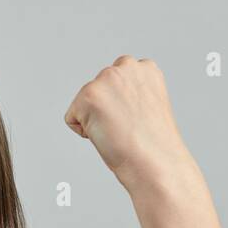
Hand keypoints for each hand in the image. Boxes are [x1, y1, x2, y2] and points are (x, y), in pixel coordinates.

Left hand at [63, 56, 198, 196]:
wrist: (155, 161)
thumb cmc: (154, 145)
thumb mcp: (148, 108)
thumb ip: (131, 95)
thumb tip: (112, 102)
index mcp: (146, 68)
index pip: (116, 82)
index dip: (121, 107)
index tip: (135, 121)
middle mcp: (127, 66)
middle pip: (98, 90)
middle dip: (106, 110)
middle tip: (126, 128)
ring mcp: (107, 78)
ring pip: (84, 103)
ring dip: (95, 120)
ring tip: (119, 132)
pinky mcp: (89, 95)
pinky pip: (72, 118)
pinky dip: (84, 132)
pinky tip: (107, 136)